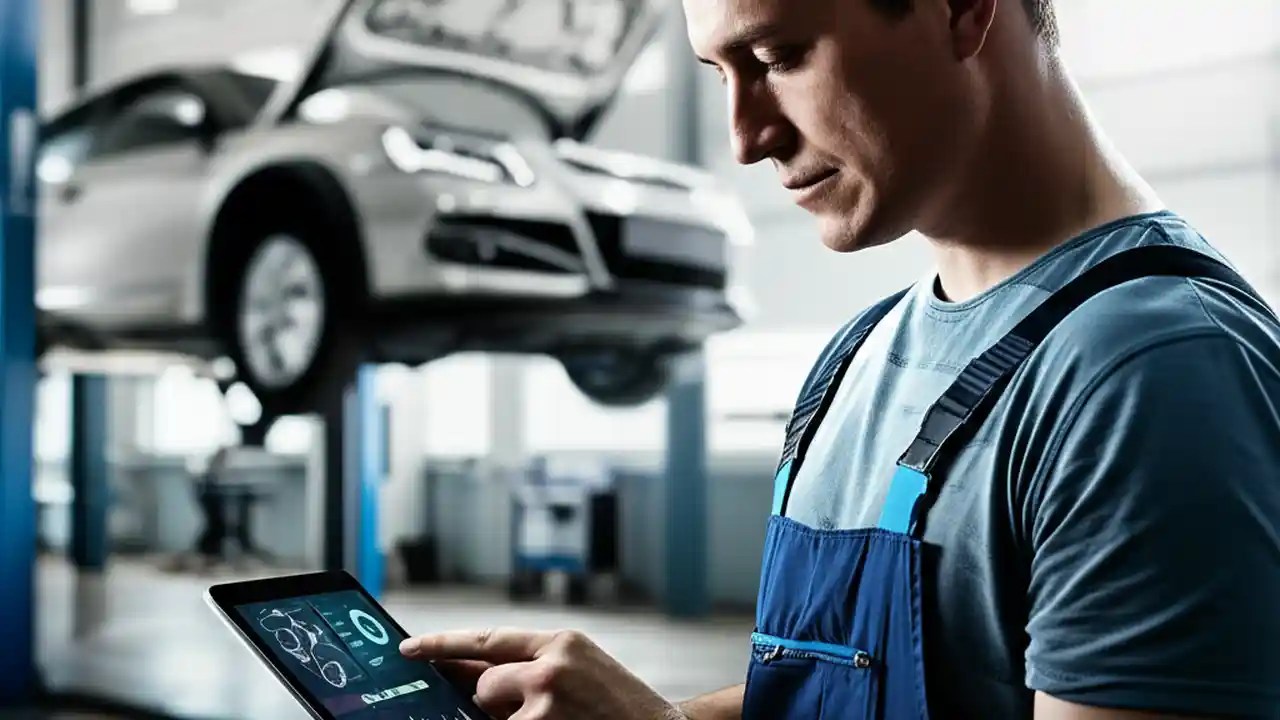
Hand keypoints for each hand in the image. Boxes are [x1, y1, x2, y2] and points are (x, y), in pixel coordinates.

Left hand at [400, 627, 684, 719]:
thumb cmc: (621, 710)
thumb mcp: (581, 673)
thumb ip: (530, 668)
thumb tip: (472, 678)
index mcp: (562, 642)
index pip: (488, 639)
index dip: (444, 644)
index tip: (410, 649)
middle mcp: (552, 665)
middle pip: (486, 684)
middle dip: (498, 706)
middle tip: (539, 714)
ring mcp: (547, 702)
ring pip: (494, 716)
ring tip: (560, 719)